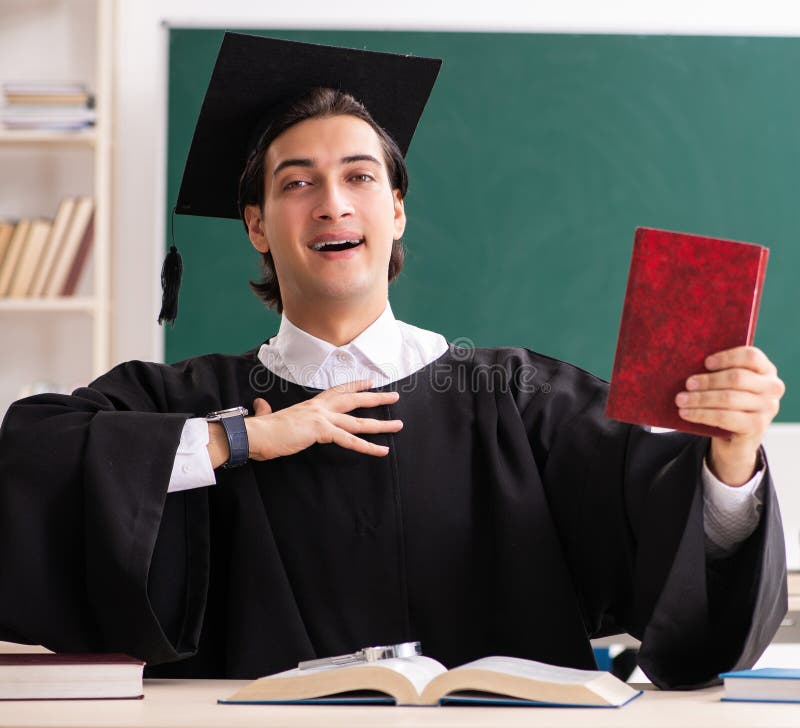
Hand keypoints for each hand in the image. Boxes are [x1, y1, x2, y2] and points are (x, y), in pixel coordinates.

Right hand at [243, 379, 402, 462]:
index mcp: (311, 404)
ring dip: (381, 424)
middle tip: (394, 396)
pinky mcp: (322, 431)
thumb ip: (267, 410)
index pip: (337, 391)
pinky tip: (381, 450)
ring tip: (398, 426)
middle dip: (376, 398)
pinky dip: (367, 446)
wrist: (255, 434)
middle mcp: (320, 407)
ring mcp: (322, 418)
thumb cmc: (262, 429)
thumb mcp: (269, 416)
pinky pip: (350, 439)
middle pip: (354, 400)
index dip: (355, 386)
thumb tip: (259, 406)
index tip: (370, 382)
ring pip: (358, 421)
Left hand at [675, 346, 783, 485]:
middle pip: (737, 378)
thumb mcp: (726, 385)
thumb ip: (717, 372)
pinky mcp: (757, 426)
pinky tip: (685, 413)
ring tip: (681, 399)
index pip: (751, 356)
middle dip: (708, 381)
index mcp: (765, 370)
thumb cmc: (727, 403)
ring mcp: (767, 408)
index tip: (706, 362)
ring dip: (700, 399)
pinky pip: (724, 417)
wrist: (734, 438)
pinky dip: (701, 414)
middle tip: (688, 384)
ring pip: (728, 398)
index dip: (727, 358)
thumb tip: (688, 364)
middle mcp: (772, 387)